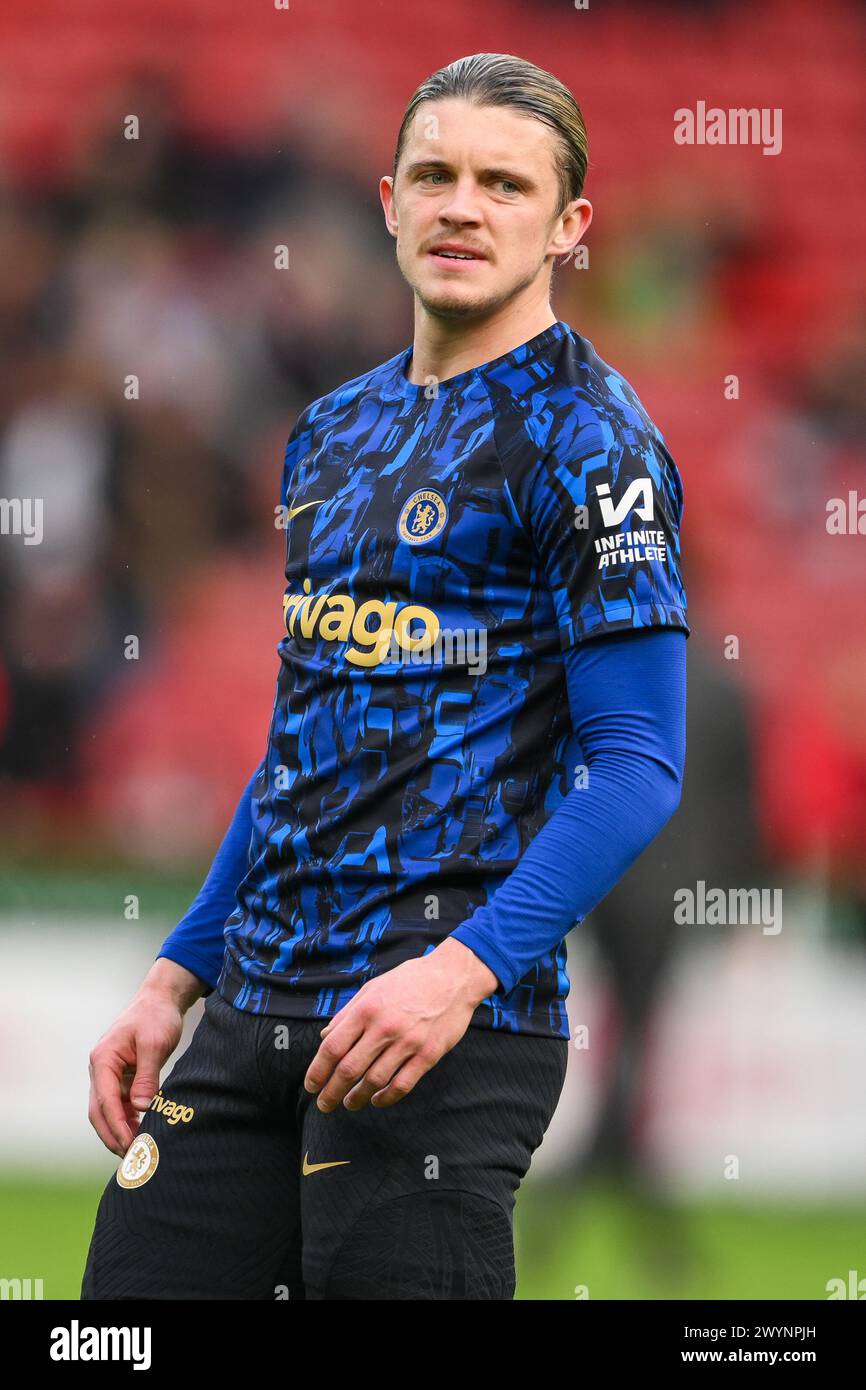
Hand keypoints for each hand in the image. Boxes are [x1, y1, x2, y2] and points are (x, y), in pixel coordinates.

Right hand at [87, 959, 202, 1156]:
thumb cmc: (156, 1017)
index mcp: (103, 1060)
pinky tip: (142, 1131)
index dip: (117, 1126)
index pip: (105, 1101)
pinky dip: (127, 1120)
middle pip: (99, 1112)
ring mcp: (109, 1074)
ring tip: (138, 1150)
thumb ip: (147, 1077)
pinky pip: (119, 1104)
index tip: (130, 1145)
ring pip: (108, 1111)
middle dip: (113, 1136)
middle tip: (132, 1158)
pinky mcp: (121, 1077)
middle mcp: (101, 1069)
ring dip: (119, 1131)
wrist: (160, 1000)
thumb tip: (141, 1108)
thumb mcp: (154, 1044)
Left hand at [303, 938, 497, 1111]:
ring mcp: (408, 1043)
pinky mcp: (428, 1055)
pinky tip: (377, 1100)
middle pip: (350, 1069)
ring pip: (375, 1081)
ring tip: (349, 1103)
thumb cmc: (410, 980)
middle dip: (332, 1092)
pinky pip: (403, 1084)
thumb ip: (348, 1013)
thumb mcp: (373, 988)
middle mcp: (385, 1027)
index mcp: (367, 1009)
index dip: (317, 1071)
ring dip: (357, 1097)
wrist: (454, 977)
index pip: (333, 1047)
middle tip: (324, 1104)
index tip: (311, 1085)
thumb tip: (325, 1036)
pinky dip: (386, 1098)